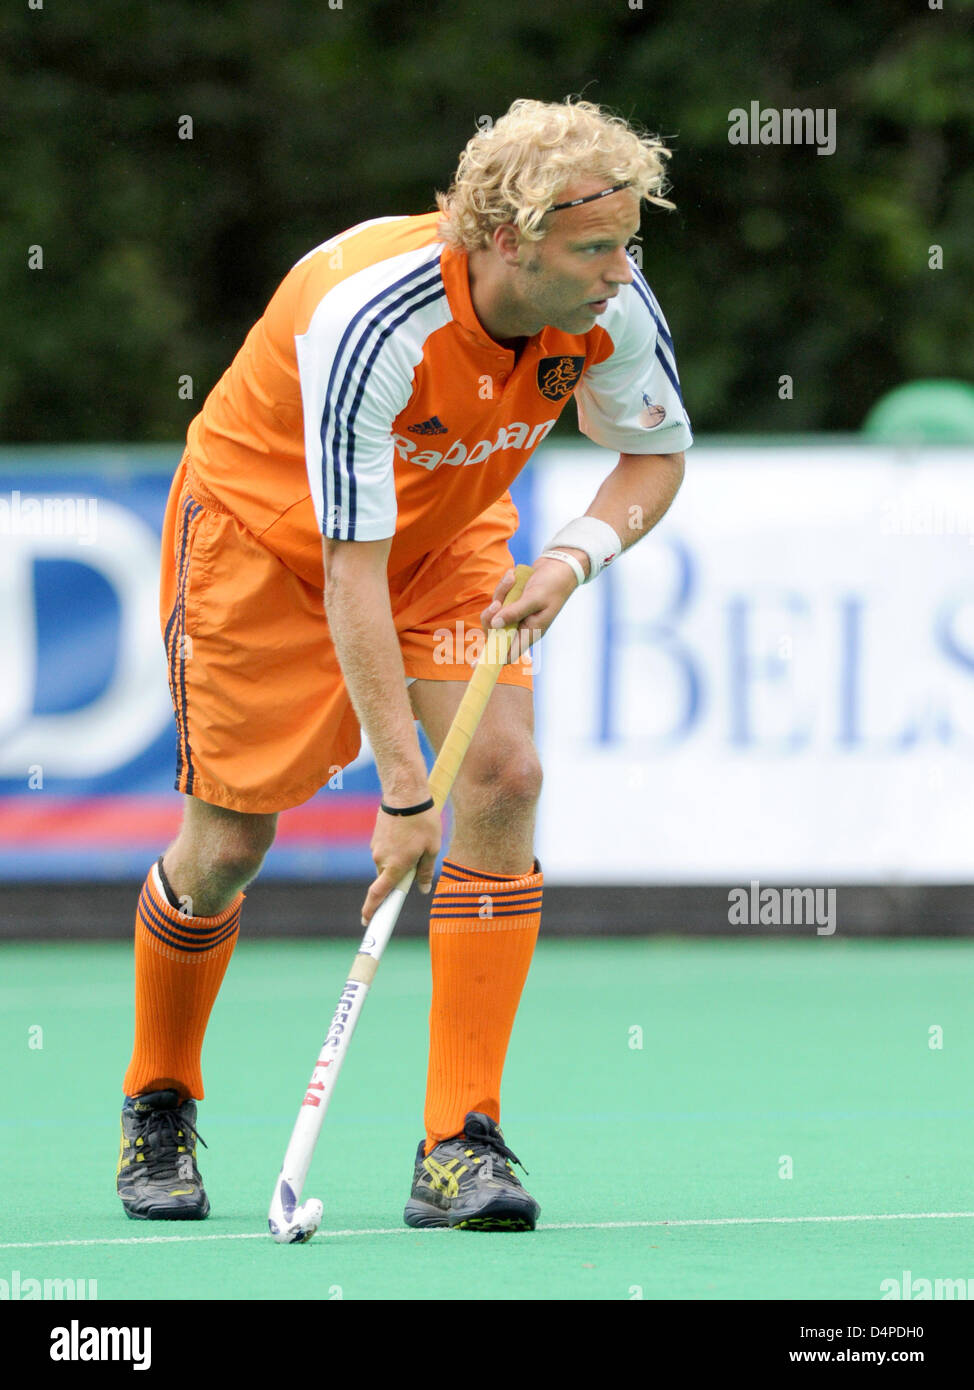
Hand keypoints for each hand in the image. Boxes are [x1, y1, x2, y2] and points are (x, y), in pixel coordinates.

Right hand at [361, 804, 440, 925]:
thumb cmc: (422, 822)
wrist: (405, 794)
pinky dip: (395, 849)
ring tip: (416, 841)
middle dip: (398, 878)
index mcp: (395, 866)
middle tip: (417, 864)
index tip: (367, 922)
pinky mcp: (375, 837)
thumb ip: (425, 871)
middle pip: (387, 879)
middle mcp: (381, 859)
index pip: (378, 894)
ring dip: (398, 861)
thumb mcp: (432, 848)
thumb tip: (423, 889)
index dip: (371, 910)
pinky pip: (385, 851)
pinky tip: (408, 834)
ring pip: (387, 864)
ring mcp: (376, 848)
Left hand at [481, 559, 579, 663]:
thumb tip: (495, 625)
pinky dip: (502, 588)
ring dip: (499, 595)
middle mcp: (522, 626)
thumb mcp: (534, 598)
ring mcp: (516, 614)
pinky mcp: (512, 602)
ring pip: (494, 613)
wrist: (559, 566)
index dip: (492, 660)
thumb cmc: (553, 585)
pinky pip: (498, 599)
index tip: (472, 663)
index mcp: (530, 632)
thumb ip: (514, 612)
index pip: (508, 654)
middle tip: (497, 603)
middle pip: (494, 632)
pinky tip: (512, 576)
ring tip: (511, 579)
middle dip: (490, 617)